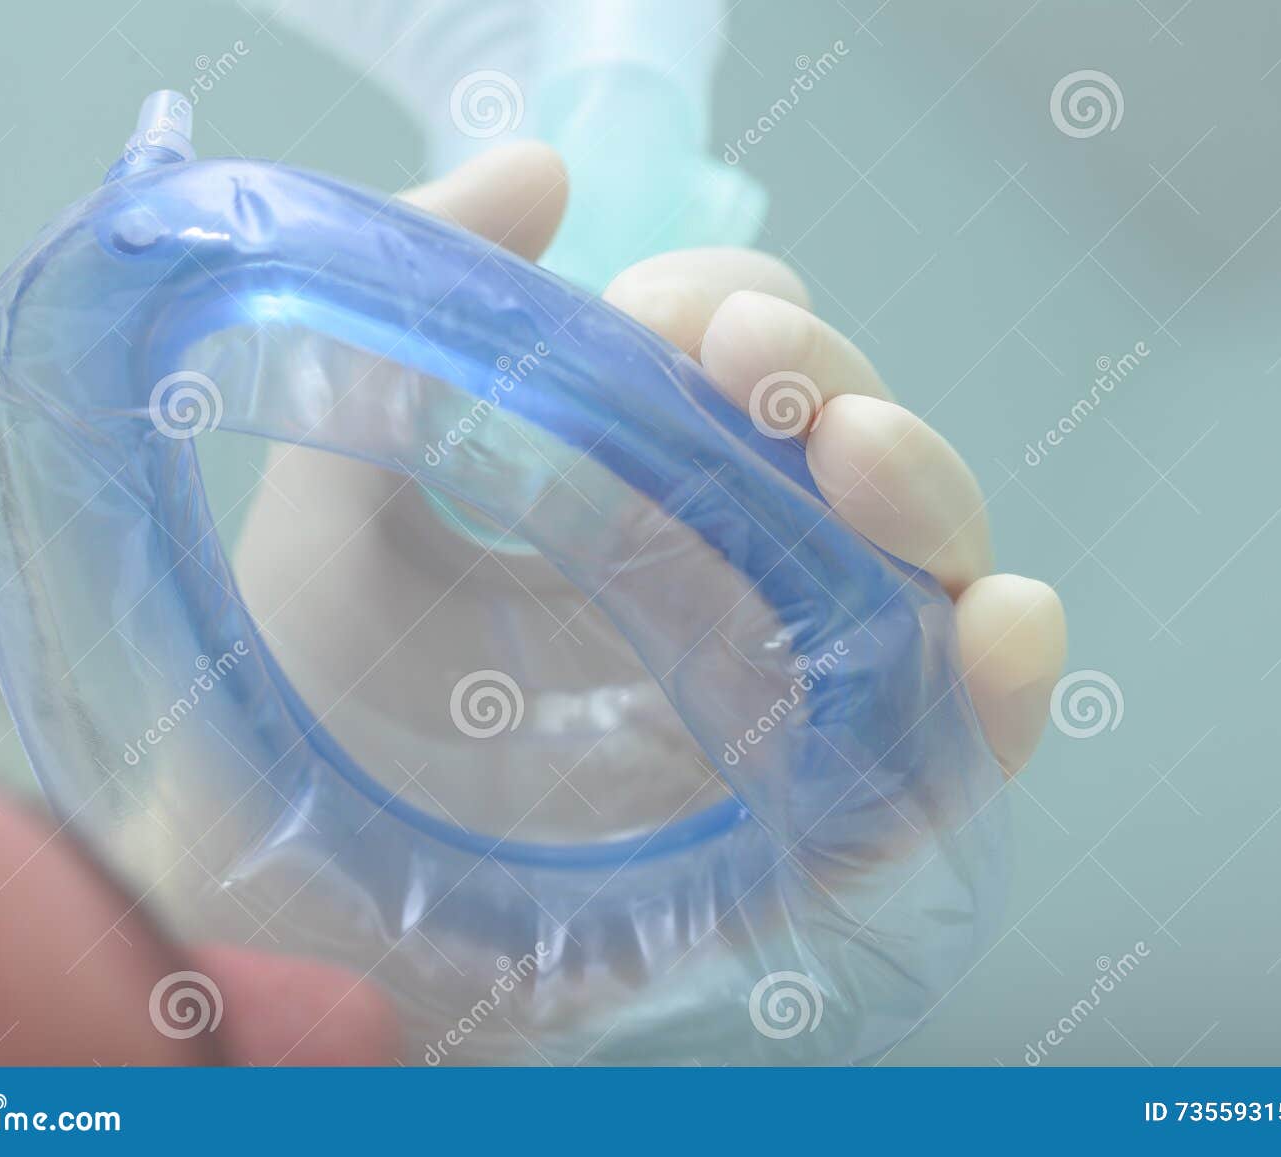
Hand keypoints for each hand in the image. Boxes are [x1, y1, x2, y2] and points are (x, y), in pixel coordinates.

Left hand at [234, 142, 1066, 851]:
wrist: (272, 887)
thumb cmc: (302, 687)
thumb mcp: (341, 482)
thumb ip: (420, 317)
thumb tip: (539, 173)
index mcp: (642, 493)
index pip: (747, 374)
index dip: (737, 316)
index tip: (663, 313)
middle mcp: (728, 584)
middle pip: (852, 464)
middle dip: (833, 388)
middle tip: (756, 364)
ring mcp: (773, 703)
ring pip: (918, 588)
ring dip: (926, 505)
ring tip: (860, 459)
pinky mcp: (790, 833)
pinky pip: (931, 766)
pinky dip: (995, 703)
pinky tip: (1008, 625)